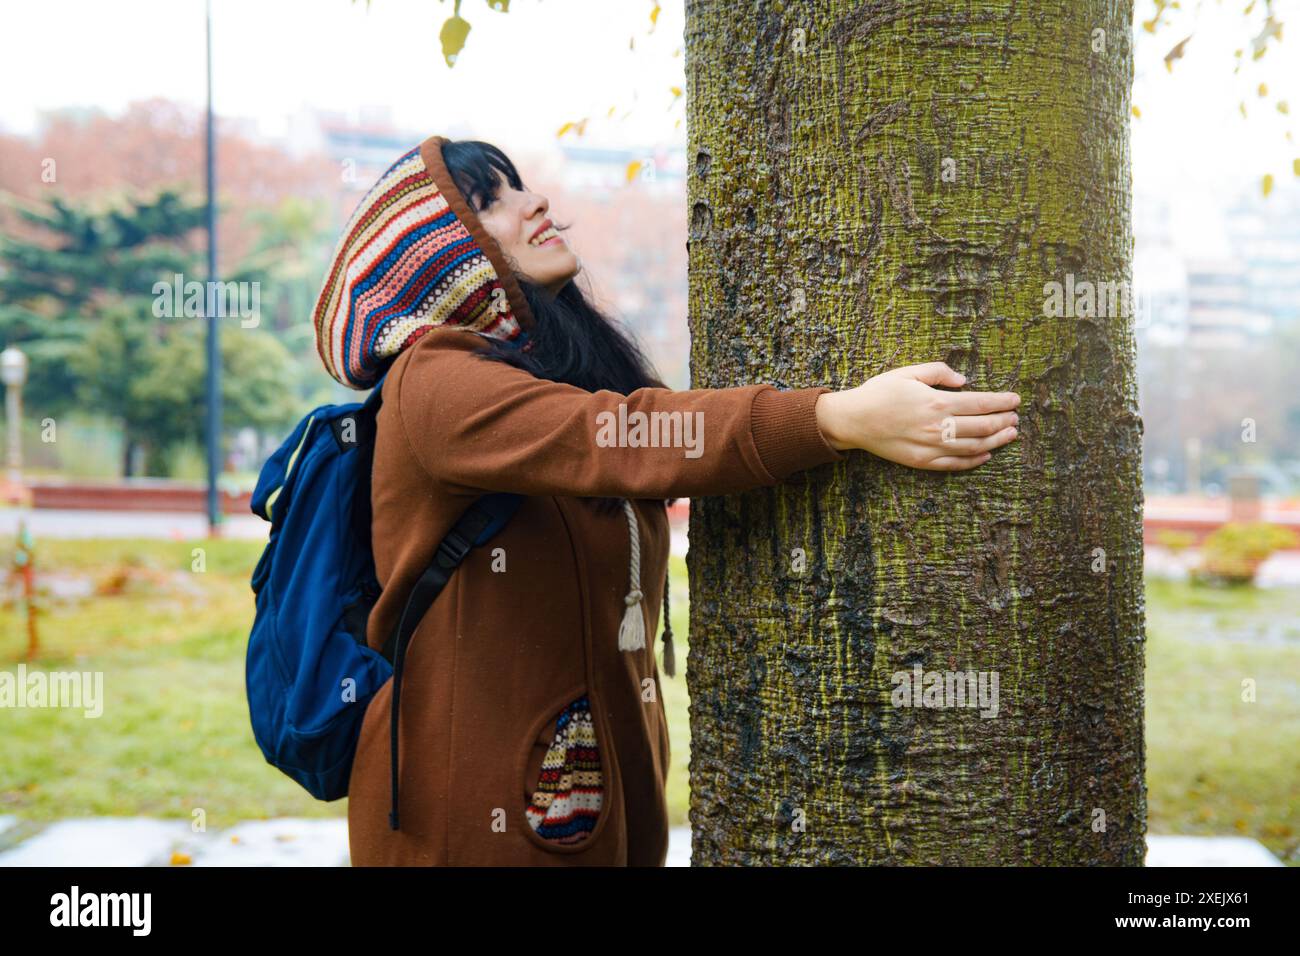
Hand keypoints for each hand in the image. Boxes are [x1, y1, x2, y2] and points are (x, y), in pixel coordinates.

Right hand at [815, 363, 1019, 470]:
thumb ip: (938, 372)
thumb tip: (964, 380)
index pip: (981, 403)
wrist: (854, 420)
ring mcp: (931, 447)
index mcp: (937, 402)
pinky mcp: (922, 461)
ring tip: (1010, 435)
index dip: (1002, 402)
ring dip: (996, 441)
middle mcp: (938, 427)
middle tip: (1015, 418)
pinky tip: (986, 454)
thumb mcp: (908, 372)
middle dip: (1003, 421)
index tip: (1015, 400)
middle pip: (983, 426)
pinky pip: (955, 464)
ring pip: (974, 447)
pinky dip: (974, 460)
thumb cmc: (879, 392)